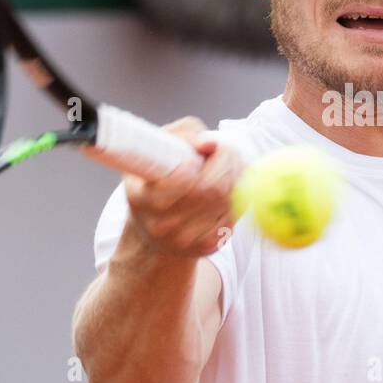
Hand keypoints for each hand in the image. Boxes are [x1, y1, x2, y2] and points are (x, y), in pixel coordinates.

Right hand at [85, 116, 243, 257]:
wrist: (151, 233)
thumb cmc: (152, 182)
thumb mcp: (152, 152)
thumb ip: (179, 135)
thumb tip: (207, 141)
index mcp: (143, 198)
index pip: (182, 180)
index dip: (202, 160)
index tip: (208, 145)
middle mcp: (163, 224)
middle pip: (214, 189)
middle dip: (227, 161)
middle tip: (226, 149)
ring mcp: (186, 240)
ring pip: (229, 202)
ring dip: (237, 176)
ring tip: (229, 163)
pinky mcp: (208, 247)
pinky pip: (235, 215)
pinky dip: (238, 197)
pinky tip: (229, 186)